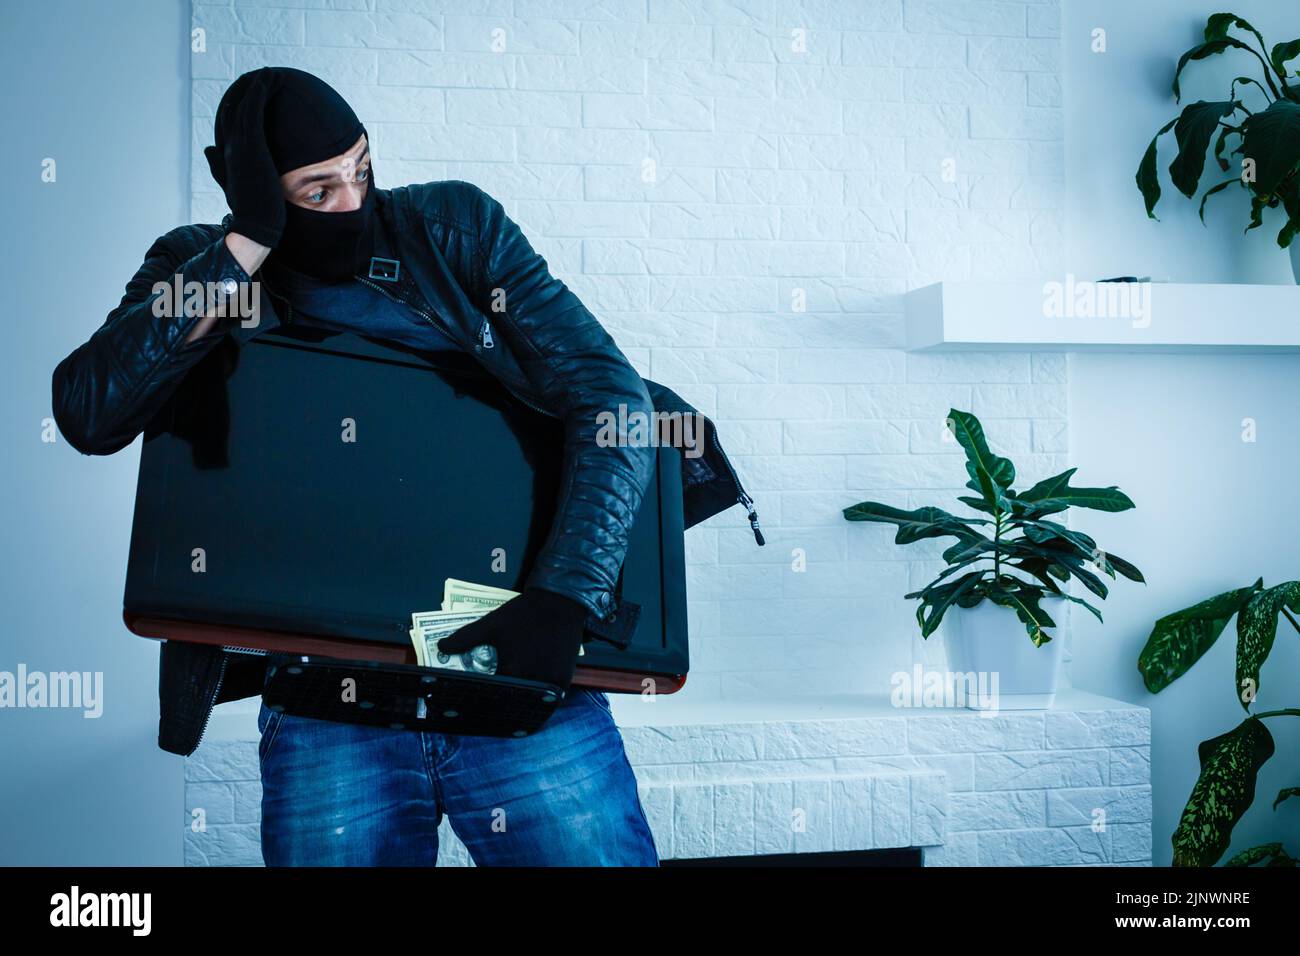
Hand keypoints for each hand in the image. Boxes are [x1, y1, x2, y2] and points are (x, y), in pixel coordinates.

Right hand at [204, 70, 284, 248]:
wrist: (254, 228)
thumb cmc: (250, 213)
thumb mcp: (234, 187)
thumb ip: (220, 167)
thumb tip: (208, 149)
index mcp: (227, 156)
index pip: (227, 125)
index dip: (233, 107)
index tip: (244, 95)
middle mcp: (229, 147)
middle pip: (232, 110)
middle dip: (242, 92)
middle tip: (256, 77)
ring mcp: (238, 145)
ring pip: (242, 106)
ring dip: (253, 86)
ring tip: (267, 73)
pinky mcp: (250, 145)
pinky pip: (253, 110)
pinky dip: (258, 91)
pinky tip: (269, 79)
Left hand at [435, 587, 589, 693]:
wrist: (560, 603)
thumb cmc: (522, 614)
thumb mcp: (491, 624)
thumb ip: (464, 639)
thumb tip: (442, 647)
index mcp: (511, 670)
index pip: (490, 697)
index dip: (479, 703)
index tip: (469, 706)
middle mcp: (532, 681)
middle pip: (510, 706)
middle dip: (498, 707)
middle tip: (487, 708)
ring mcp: (550, 684)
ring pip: (530, 705)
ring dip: (518, 706)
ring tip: (506, 707)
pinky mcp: (563, 681)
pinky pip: (547, 700)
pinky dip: (538, 700)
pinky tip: (528, 698)